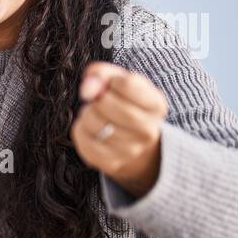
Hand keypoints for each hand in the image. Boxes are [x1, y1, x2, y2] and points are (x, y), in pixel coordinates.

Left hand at [71, 61, 166, 197]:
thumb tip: (87, 87)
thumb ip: (102, 74)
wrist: (134, 146)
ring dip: (87, 114)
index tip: (113, 85)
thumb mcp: (120, 82)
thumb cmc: (124, 105)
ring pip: (95, 124)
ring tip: (95, 114)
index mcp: (156, 105)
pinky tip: (90, 129)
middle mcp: (149, 130)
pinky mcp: (111, 163)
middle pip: (109, 104)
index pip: (127, 84)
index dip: (112, 81)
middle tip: (99, 101)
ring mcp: (131, 150)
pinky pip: (85, 142)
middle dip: (97, 99)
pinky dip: (81, 131)